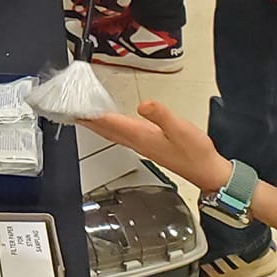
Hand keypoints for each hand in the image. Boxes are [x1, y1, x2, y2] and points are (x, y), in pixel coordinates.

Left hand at [81, 100, 234, 193]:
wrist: (207, 171)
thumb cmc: (196, 153)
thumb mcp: (181, 129)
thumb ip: (162, 116)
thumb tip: (143, 104)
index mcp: (141, 136)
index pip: (108, 123)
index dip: (90, 115)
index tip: (74, 108)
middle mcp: (137, 142)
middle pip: (104, 130)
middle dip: (86, 120)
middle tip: (69, 111)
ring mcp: (141, 144)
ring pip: (111, 133)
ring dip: (95, 124)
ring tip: (83, 116)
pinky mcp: (148, 144)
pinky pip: (121, 134)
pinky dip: (110, 126)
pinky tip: (111, 123)